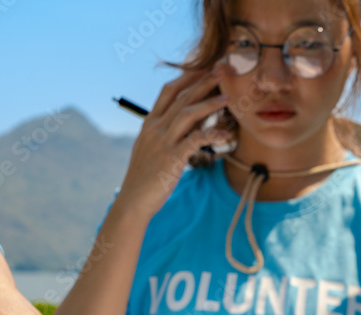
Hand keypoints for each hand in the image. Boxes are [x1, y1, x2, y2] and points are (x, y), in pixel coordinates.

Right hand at [114, 67, 232, 219]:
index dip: (189, 77)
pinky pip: (194, 141)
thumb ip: (171, 132)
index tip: (207, 67)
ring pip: (187, 114)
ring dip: (208, 103)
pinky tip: (225, 133)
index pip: (169, 91)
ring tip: (227, 96)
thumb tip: (195, 120)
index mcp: (150, 124)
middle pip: (181, 97)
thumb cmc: (147, 177)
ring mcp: (162, 143)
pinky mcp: (171, 160)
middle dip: (203, 81)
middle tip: (223, 69)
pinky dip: (211, 134)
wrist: (133, 202)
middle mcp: (155, 129)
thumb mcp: (155, 149)